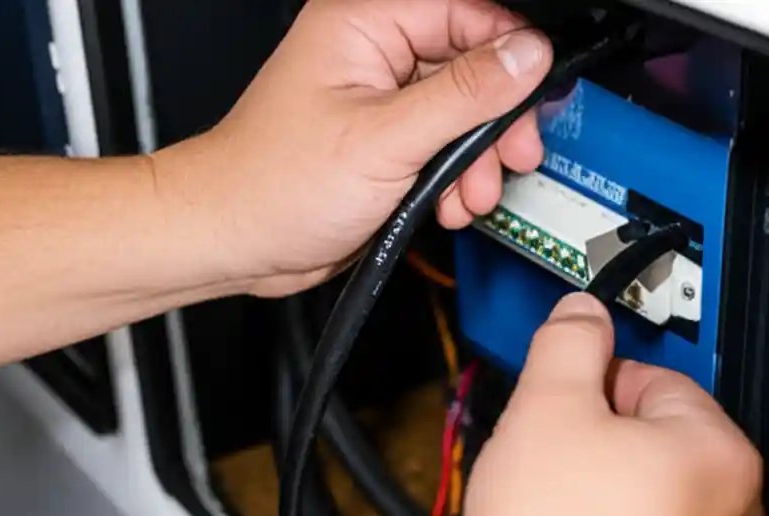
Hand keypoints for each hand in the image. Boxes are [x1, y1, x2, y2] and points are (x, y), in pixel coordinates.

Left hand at [153, 0, 552, 296]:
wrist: (232, 240)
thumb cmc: (273, 184)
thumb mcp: (385, 139)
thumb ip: (463, 94)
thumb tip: (526, 55)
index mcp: (362, 21)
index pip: (465, 10)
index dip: (509, 52)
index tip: (536, 93)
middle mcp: (371, 50)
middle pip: (471, 62)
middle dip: (496, 119)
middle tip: (513, 155)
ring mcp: (378, 97)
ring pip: (462, 110)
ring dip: (477, 158)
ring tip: (471, 194)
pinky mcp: (382, 139)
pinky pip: (441, 144)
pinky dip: (454, 177)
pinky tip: (448, 203)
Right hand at [451, 293, 766, 515]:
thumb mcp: (546, 406)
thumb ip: (569, 342)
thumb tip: (582, 314)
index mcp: (723, 452)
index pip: (657, 379)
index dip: (596, 386)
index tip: (563, 403)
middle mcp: (741, 513)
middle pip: (660, 437)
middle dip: (603, 439)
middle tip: (552, 459)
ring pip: (655, 495)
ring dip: (608, 491)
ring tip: (558, 513)